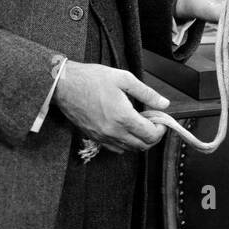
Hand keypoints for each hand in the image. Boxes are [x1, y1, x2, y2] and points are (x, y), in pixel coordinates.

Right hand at [53, 61, 170, 153]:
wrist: (63, 85)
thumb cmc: (91, 79)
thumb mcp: (124, 79)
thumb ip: (147, 93)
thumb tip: (164, 103)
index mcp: (123, 117)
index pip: (151, 135)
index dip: (161, 129)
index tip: (161, 120)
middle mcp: (113, 131)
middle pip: (142, 146)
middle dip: (153, 136)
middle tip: (153, 122)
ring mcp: (102, 136)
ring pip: (129, 149)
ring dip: (139, 140)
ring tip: (140, 123)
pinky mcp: (93, 137)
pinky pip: (115, 148)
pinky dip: (125, 143)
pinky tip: (125, 129)